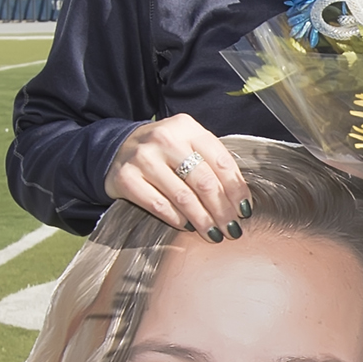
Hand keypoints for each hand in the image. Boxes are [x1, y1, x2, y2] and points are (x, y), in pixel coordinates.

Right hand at [106, 114, 249, 241]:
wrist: (117, 148)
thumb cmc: (164, 151)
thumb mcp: (188, 144)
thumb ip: (211, 162)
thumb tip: (240, 201)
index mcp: (188, 128)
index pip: (221, 162)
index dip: (236, 190)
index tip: (245, 210)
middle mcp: (165, 139)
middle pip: (204, 182)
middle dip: (223, 210)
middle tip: (233, 229)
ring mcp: (143, 158)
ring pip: (183, 197)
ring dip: (203, 220)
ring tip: (215, 234)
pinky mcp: (126, 178)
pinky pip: (158, 205)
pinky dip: (177, 219)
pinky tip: (188, 227)